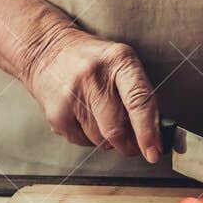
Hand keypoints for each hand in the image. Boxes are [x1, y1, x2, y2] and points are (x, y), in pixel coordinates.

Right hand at [20, 24, 162, 161]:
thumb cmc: (92, 59)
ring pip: (99, 139)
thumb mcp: (121, 63)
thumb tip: (152, 134)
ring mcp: (72, 95)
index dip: (148, 131)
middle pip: (116, 128)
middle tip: (133, 145)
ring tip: (103, 119)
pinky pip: (81, 141)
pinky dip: (88, 138)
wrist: (48, 50)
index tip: (154, 151)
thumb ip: (138, 94)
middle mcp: (94, 77)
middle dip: (128, 145)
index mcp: (119, 60)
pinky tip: (85, 118)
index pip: (138, 101)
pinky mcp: (56, 113)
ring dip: (107, 140)